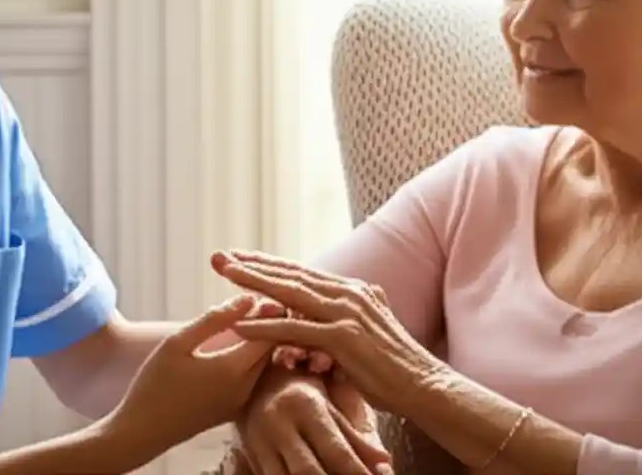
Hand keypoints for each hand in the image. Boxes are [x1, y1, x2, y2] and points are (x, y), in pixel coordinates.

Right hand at [101, 295, 274, 469]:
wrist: (141, 433)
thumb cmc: (154, 385)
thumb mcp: (178, 343)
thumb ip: (215, 320)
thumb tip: (248, 298)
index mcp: (234, 370)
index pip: (271, 334)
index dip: (271, 311)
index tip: (260, 293)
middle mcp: (246, 389)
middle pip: (273, 349)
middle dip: (269, 325)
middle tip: (256, 302)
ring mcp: (241, 402)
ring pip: (265, 364)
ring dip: (260, 341)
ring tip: (245, 319)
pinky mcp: (233, 410)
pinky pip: (254, 377)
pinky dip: (251, 358)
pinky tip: (235, 344)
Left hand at [213, 250, 448, 416]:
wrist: (422, 384)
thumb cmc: (393, 364)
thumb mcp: (371, 328)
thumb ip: (353, 312)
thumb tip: (351, 299)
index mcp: (351, 290)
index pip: (301, 272)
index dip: (267, 264)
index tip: (239, 258)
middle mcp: (347, 294)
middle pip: (289, 275)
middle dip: (251, 265)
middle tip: (219, 257)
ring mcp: (345, 313)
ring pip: (289, 294)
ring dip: (253, 284)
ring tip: (224, 277)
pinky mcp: (342, 338)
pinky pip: (295, 330)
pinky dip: (265, 327)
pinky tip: (241, 326)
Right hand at [235, 355, 391, 474]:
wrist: (255, 380)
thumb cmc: (301, 390)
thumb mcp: (330, 406)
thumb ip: (357, 437)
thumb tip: (385, 465)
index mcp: (304, 406)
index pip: (336, 450)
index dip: (358, 473)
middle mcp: (278, 424)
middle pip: (306, 472)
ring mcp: (259, 442)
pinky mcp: (250, 456)